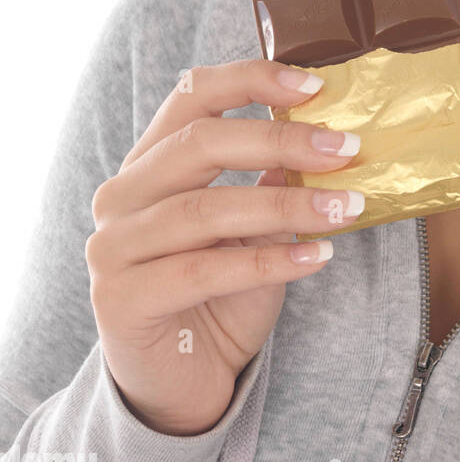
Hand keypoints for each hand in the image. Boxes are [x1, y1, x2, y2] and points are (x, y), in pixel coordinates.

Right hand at [86, 59, 360, 435]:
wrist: (184, 382)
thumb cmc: (222, 294)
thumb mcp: (256, 228)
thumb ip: (274, 181)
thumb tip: (329, 139)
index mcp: (150, 160)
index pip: (191, 94)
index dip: (251, 79)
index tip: (316, 85)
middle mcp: (121, 194)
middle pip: (199, 144)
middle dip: (280, 140)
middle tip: (346, 149)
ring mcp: (112, 247)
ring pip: (205, 209)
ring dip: (287, 204)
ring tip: (346, 208)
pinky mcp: (121, 300)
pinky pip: (203, 270)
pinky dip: (268, 260)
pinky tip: (317, 256)